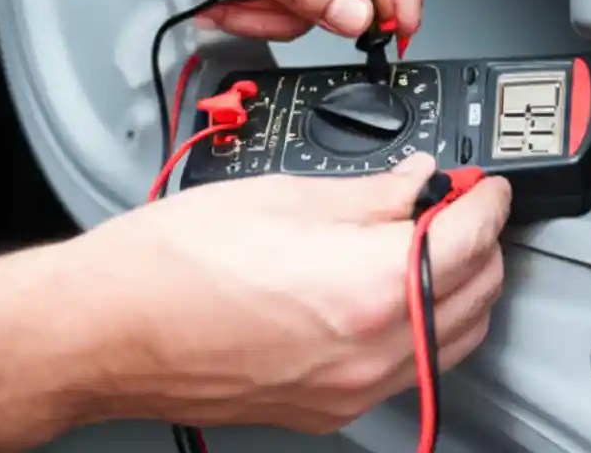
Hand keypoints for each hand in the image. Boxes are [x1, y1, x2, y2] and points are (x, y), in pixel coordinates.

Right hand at [67, 154, 508, 433]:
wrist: (103, 330)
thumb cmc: (169, 265)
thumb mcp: (283, 196)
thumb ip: (370, 192)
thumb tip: (416, 182)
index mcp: (371, 284)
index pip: (473, 235)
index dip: (487, 198)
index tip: (483, 184)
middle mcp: (373, 348)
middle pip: (479, 290)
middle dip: (480, 240)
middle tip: (456, 207)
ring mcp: (354, 388)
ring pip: (456, 339)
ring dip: (461, 287)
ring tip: (432, 246)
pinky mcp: (331, 409)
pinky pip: (411, 370)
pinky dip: (424, 330)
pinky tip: (393, 296)